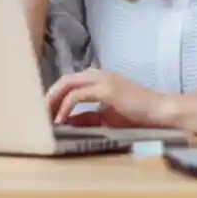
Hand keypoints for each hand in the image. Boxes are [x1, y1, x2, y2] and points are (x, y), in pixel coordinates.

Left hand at [46, 68, 172, 127]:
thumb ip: (86, 118)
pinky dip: (66, 107)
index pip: (68, 82)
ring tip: (44, 117)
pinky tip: (61, 120)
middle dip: (48, 97)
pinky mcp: (106, 89)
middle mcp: (98, 74)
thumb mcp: (106, 117)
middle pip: (64, 80)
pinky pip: (78, 95)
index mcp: (98, 78)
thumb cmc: (136, 115)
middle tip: (38, 114)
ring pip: (67, 83)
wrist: (159, 112)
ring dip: (53, 100)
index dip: (54, 96)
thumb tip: (65, 123)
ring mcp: (102, 79)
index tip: (43, 113)